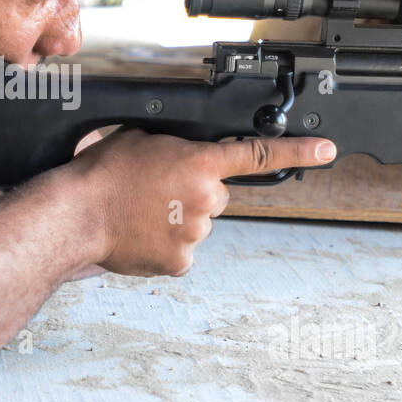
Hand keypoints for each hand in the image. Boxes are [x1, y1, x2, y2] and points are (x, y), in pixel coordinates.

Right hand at [69, 128, 336, 275]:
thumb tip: (185, 154)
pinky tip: (141, 236)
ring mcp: (196, 234)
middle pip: (218, 196)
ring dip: (177, 220)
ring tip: (140, 213)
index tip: (326, 150)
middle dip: (195, 194)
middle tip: (158, 192)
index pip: (258, 154)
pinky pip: (182, 253)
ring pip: (199, 226)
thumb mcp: (142, 139)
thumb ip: (178, 146)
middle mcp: (205, 198)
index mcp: (199, 162)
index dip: (298, 151)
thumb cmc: (102, 174)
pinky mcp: (180, 263)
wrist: (76, 215)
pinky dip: (165, 247)